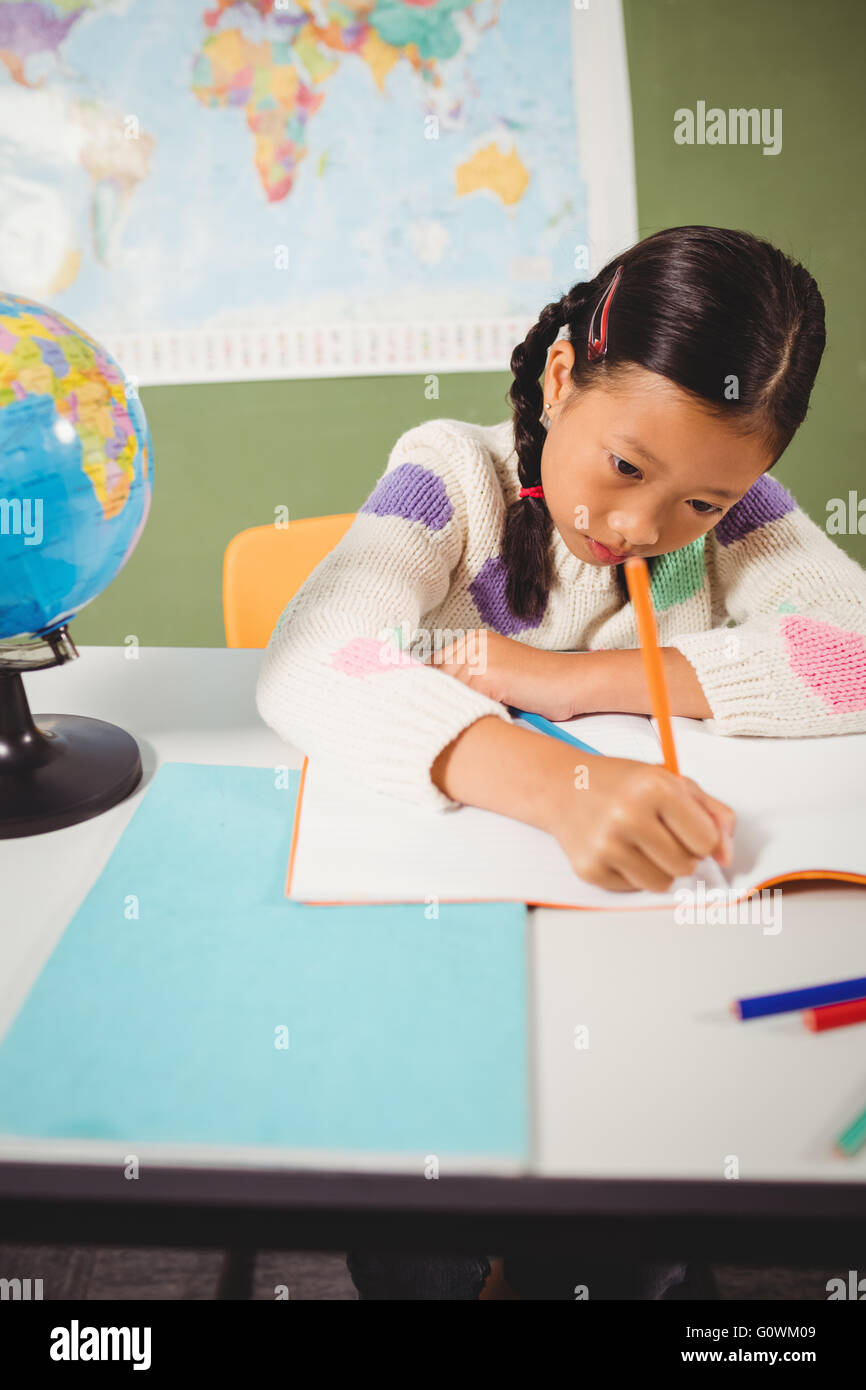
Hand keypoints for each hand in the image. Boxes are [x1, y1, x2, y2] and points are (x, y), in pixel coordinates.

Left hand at [430, 628, 576, 720]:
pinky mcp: (486, 675)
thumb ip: (469, 678)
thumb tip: (436, 697)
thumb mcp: (497, 674)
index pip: (434, 666)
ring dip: (458, 710)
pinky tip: (487, 719)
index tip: (433, 706)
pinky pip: (464, 702)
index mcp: (473, 640)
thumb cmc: (539, 685)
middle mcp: (472, 643)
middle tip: (453, 718)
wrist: (570, 682)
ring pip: (449, 693)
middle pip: (436, 680)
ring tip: (475, 719)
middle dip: (443, 701)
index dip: (432, 689)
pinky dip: (471, 714)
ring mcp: (478, 657)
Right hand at [543, 750, 735, 891]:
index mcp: (654, 787)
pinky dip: (633, 873)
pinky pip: (634, 888)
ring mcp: (605, 845)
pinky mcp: (589, 868)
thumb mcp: (672, 781)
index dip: (700, 836)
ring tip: (642, 844)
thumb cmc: (623, 783)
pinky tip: (619, 849)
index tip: (684, 824)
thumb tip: (726, 858)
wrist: (563, 786)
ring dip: (659, 868)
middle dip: (681, 853)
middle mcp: (628, 815)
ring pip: (662, 884)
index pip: (706, 841)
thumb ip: (713, 815)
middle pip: (686, 866)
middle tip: (660, 833)